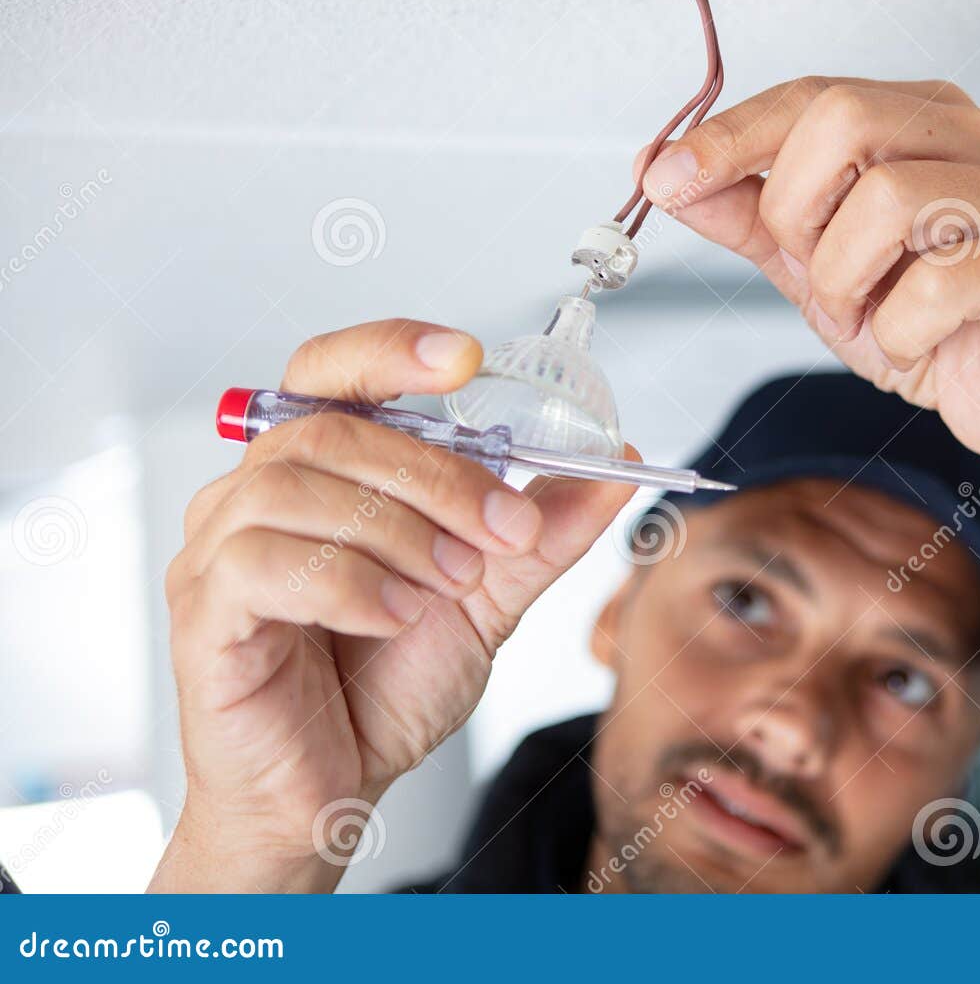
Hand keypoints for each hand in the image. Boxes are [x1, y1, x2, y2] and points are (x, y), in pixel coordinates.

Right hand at [153, 320, 634, 889]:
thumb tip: (615, 464)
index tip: (466, 359)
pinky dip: (350, 585)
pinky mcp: (204, 611)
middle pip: (335, 430)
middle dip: (438, 474)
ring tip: (451, 585)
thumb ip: (543, 529)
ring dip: (400, 533)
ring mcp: (217, 548)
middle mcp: (258, 493)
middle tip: (503, 529)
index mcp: (321, 471)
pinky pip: (263, 563)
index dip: (391, 350)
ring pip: (298, 487)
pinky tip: (395, 617)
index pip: (333, 371)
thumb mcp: (488, 595)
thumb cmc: (386, 683)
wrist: (335, 788)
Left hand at [640, 77, 979, 466]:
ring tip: (868, 314)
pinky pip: (939, 283)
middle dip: (798, 213)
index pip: (814, 95)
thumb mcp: (810, 264)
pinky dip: (901, 331)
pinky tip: (917, 341)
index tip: (669, 175)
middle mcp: (977, 137)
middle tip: (812, 272)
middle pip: (847, 122)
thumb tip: (662, 167)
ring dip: (847, 282)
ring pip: (889, 200)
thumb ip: (743, 213)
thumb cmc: (923, 321)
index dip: (733, 136)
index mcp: (921, 118)